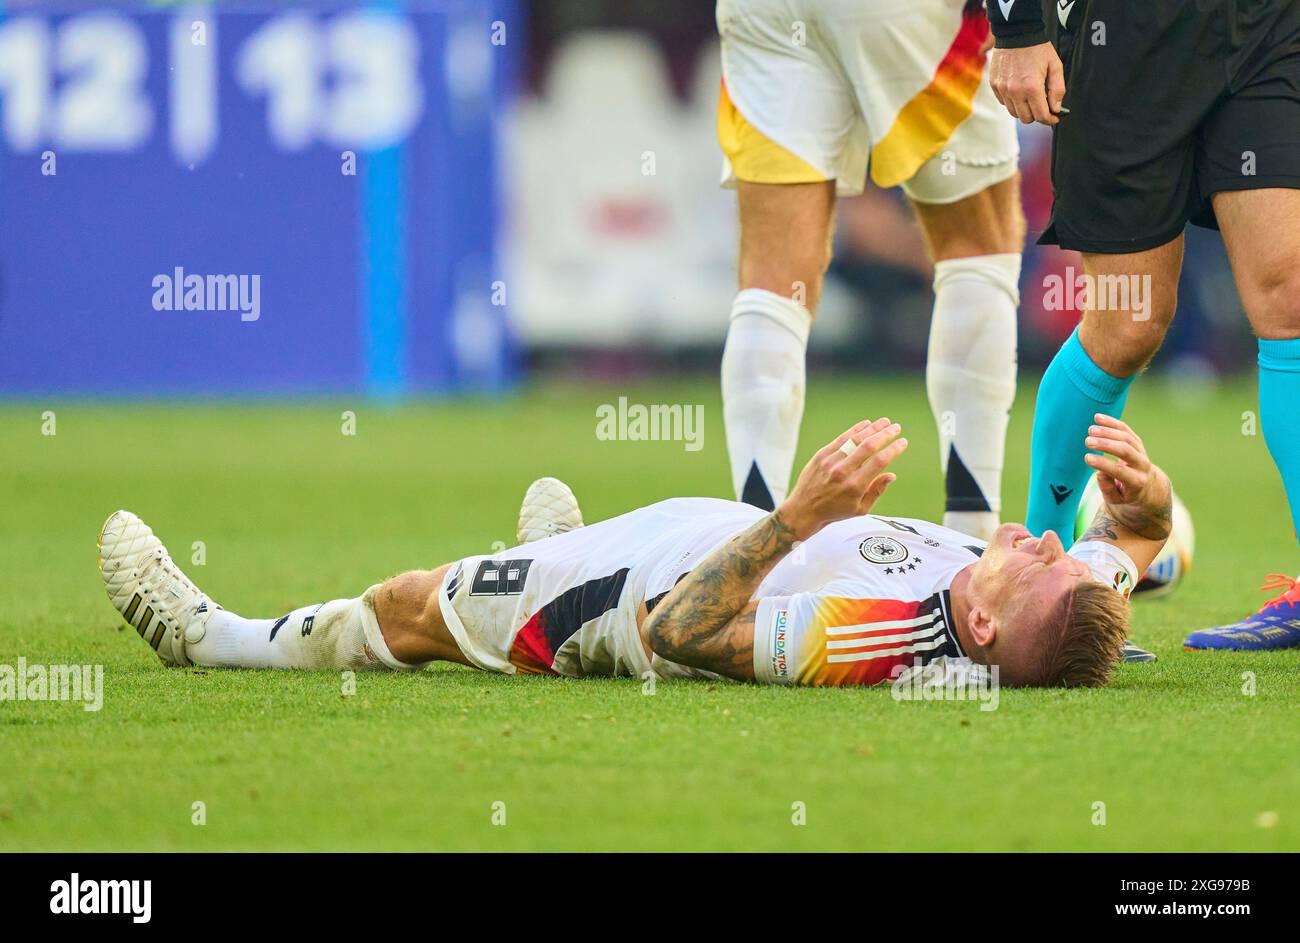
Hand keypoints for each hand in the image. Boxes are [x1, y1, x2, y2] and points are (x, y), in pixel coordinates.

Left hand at [777, 418, 907, 539]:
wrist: (804, 509)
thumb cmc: (834, 511)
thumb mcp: (860, 509)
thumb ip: (877, 491)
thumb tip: (891, 475)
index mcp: (854, 486)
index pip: (879, 462)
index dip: (894, 450)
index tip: (903, 442)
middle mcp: (842, 472)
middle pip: (868, 446)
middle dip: (885, 434)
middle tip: (896, 427)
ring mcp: (830, 462)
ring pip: (855, 439)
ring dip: (872, 428)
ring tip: (885, 422)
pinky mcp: (821, 455)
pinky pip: (841, 439)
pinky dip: (855, 430)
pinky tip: (866, 424)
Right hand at [989, 42, 1065, 124]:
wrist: (1016, 33)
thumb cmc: (1037, 48)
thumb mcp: (1055, 65)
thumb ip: (1058, 89)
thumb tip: (1056, 108)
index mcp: (1032, 87)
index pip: (1041, 115)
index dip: (1049, 119)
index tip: (1054, 118)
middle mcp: (1015, 92)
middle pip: (1026, 118)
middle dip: (1037, 116)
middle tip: (1043, 107)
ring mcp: (1003, 90)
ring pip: (1014, 113)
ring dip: (1024, 110)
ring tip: (1031, 98)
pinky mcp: (995, 86)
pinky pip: (1004, 103)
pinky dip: (1013, 102)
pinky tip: (1019, 91)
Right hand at [1083, 414, 1172, 539]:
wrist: (1147, 487)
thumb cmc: (1126, 494)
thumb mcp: (1116, 499)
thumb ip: (1108, 488)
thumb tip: (1100, 472)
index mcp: (1138, 481)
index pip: (1120, 471)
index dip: (1103, 464)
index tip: (1087, 458)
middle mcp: (1143, 465)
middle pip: (1126, 450)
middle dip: (1106, 444)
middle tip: (1088, 441)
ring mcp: (1141, 451)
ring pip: (1127, 437)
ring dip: (1108, 431)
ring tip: (1090, 430)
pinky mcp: (1137, 442)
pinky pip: (1126, 429)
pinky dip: (1112, 422)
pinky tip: (1097, 417)